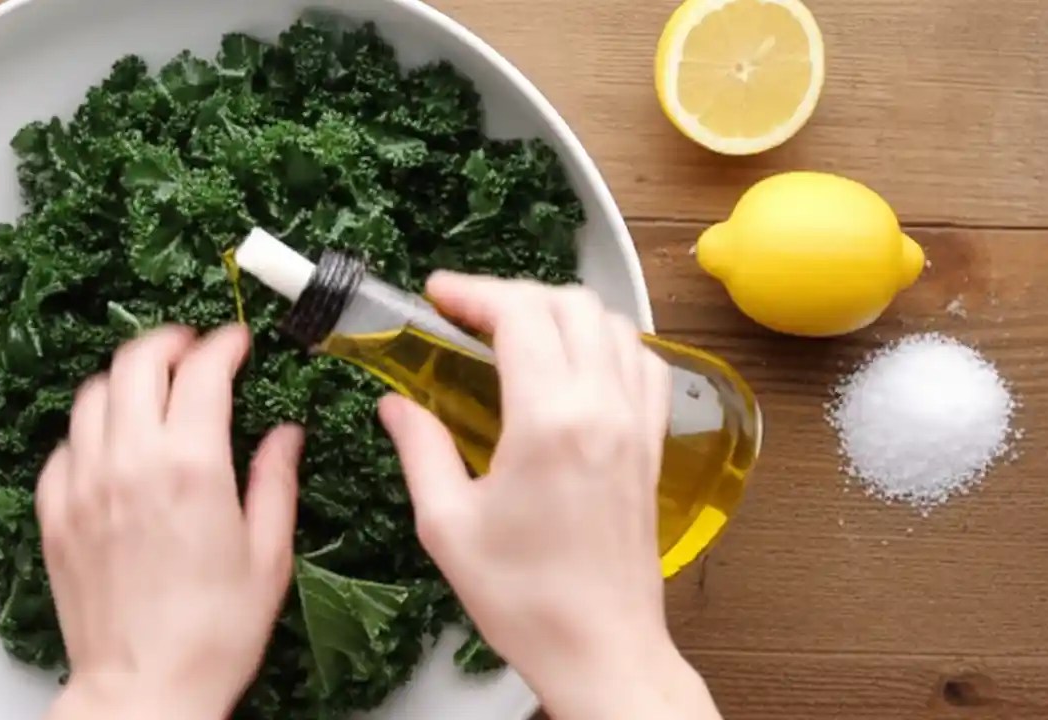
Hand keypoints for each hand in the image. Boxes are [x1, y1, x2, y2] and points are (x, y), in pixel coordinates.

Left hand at [38, 324, 302, 719]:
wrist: (144, 689)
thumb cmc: (216, 632)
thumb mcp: (268, 555)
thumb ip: (276, 481)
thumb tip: (286, 433)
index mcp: (193, 467)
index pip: (202, 370)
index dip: (223, 343)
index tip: (237, 340)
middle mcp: (131, 462)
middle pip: (136, 362)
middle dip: (169, 341)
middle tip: (193, 348)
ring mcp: (84, 486)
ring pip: (93, 395)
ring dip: (126, 378)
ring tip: (152, 388)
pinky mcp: (55, 514)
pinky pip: (63, 447)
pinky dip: (91, 430)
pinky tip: (113, 446)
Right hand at [379, 273, 719, 719]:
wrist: (600, 647)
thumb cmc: (523, 598)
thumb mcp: (447, 524)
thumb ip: (420, 449)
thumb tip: (395, 404)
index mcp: (549, 421)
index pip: (520, 315)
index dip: (475, 290)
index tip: (438, 293)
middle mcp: (603, 408)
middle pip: (568, 304)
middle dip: (512, 294)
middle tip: (467, 312)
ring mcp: (636, 423)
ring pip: (612, 323)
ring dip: (561, 310)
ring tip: (517, 330)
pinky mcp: (652, 444)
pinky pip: (644, 363)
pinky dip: (609, 342)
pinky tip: (577, 363)